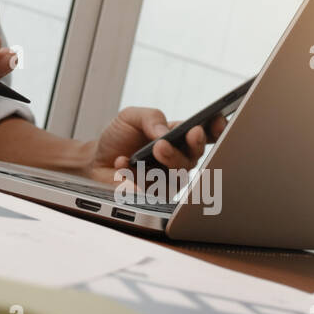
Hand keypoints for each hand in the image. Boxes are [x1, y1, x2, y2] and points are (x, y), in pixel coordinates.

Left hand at [85, 106, 227, 184]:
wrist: (95, 161)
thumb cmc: (119, 138)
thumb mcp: (131, 117)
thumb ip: (151, 117)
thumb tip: (165, 131)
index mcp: (178, 137)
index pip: (205, 133)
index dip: (217, 129)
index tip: (218, 123)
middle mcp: (178, 159)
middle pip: (195, 155)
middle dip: (194, 144)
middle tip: (189, 134)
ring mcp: (168, 179)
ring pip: (180, 174)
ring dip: (171, 159)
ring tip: (157, 148)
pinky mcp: (155, 196)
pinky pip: (153, 188)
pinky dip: (137, 174)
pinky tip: (123, 163)